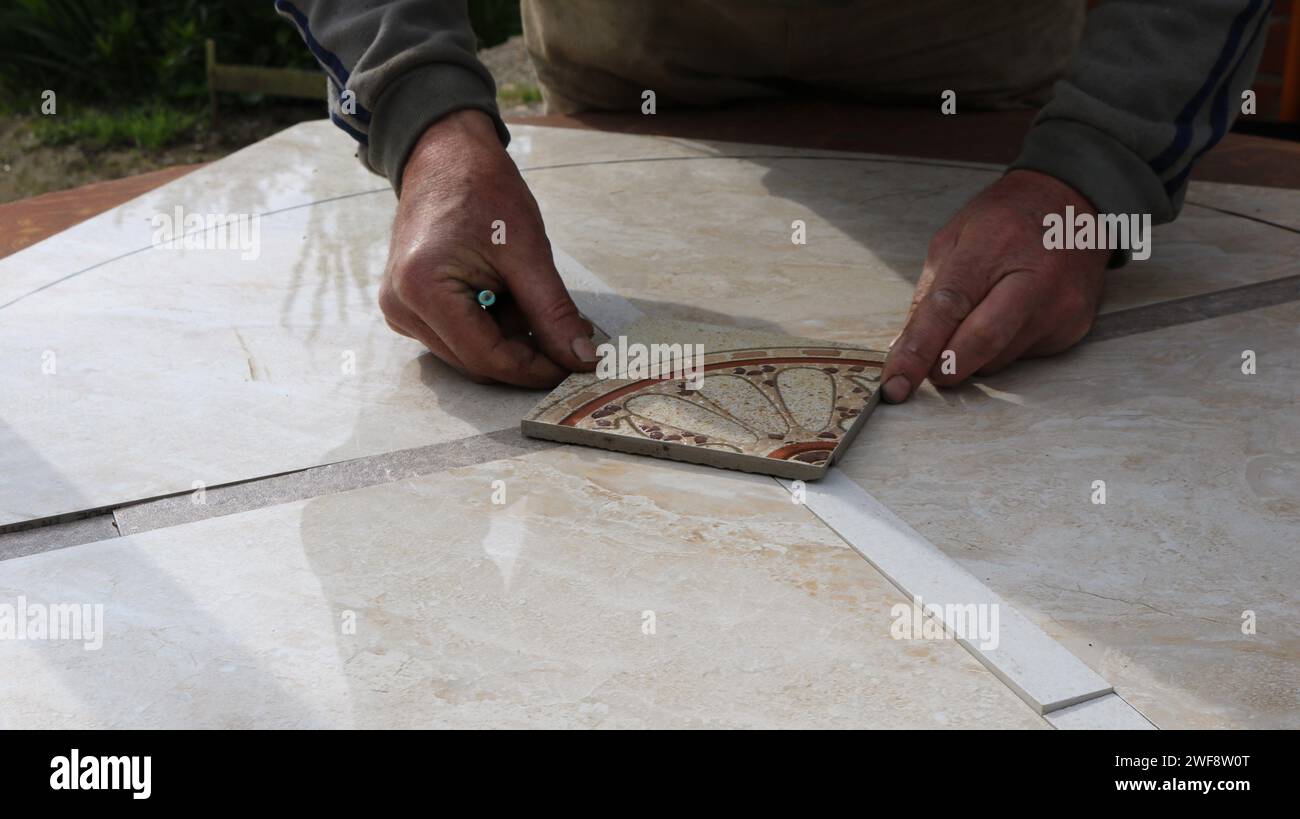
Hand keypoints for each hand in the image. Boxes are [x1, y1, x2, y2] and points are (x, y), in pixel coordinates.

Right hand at [379, 109, 595, 387]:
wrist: (444, 156)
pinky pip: (457, 338)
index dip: (535, 369)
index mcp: (422, 289)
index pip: (487, 358)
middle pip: (476, 362)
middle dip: (523, 351)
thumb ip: (553, 312)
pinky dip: (489, 326)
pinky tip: (501, 292)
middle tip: (562, 326)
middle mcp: (400, 308)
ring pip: (469, 354)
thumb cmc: (483, 191)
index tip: (576, 366)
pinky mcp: (406, 308)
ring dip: (506, 336)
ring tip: (520, 290)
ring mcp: (398, 311)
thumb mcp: (527, 252)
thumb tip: (581, 360)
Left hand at [880, 169, 1109, 401]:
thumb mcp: (954, 238)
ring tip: (977, 317)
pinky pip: (1021, 358)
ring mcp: (1059, 307)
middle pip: (980, 342)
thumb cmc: (1006, 220)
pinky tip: (1008, 316)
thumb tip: (905, 347)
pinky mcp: (1072, 328)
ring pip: (997, 359)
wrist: (1073, 206)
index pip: (948, 308)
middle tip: (924, 371)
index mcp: (993, 247)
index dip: (918, 351)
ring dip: (970, 356)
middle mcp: (1034, 279)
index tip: (896, 384)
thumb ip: (928, 293)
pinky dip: (999, 349)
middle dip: (944, 367)